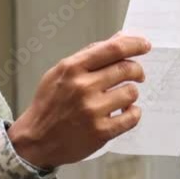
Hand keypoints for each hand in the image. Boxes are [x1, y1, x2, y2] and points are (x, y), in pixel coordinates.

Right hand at [7, 31, 150, 169]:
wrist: (35, 139)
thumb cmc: (49, 104)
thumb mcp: (61, 72)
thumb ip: (89, 55)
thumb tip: (119, 39)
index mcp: (72, 68)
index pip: (112, 49)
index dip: (134, 44)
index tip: (144, 45)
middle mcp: (83, 87)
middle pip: (126, 69)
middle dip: (137, 70)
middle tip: (137, 74)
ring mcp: (92, 110)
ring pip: (131, 92)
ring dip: (131, 93)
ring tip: (121, 97)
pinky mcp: (101, 132)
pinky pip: (132, 117)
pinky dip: (133, 113)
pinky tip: (124, 112)